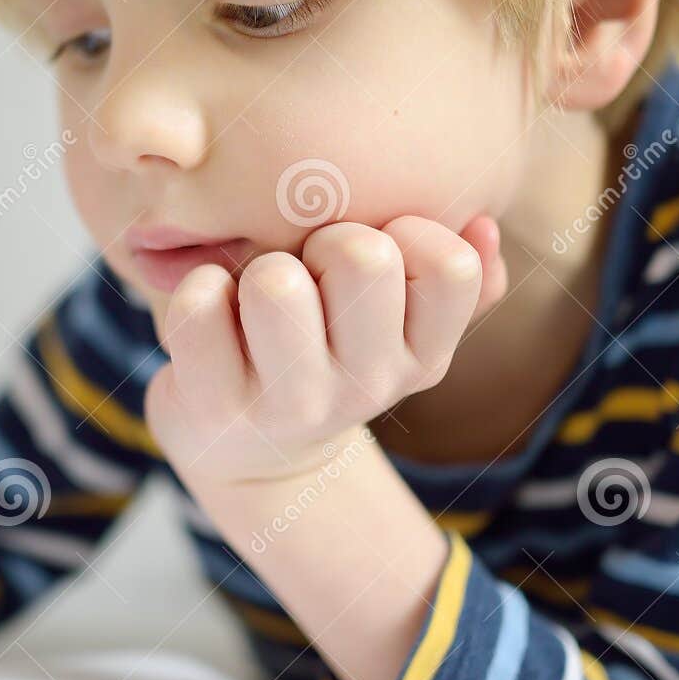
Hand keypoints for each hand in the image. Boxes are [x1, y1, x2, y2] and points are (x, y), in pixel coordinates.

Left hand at [143, 214, 507, 483]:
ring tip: (256, 294)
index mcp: (424, 357)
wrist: (249, 454)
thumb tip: (481, 225)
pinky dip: (197, 287)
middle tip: (306, 266)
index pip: (448, 266)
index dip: (405, 232)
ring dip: (257, 266)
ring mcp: (292, 404)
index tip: (373, 250)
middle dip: (323, 238)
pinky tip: (211, 307)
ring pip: (277, 282)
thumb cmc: (326, 357)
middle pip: (362, 257)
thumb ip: (458, 281)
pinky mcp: (217, 407)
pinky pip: (200, 305)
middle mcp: (368, 387)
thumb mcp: (400, 331)